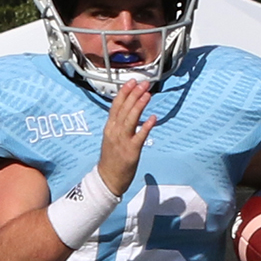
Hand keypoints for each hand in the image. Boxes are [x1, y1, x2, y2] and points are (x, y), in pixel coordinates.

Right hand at [97, 80, 156, 196]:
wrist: (108, 179)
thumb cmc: (111, 159)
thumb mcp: (111, 138)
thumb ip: (118, 124)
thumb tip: (128, 110)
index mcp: (109, 128)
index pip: (115, 106)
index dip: (124, 93)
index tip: (132, 82)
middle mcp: (114, 132)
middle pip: (123, 110)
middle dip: (133, 95)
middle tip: (143, 84)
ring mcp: (122, 142)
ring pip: (130, 120)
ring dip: (139, 106)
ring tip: (147, 94)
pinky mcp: (131, 152)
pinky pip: (139, 137)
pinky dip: (146, 127)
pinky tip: (153, 118)